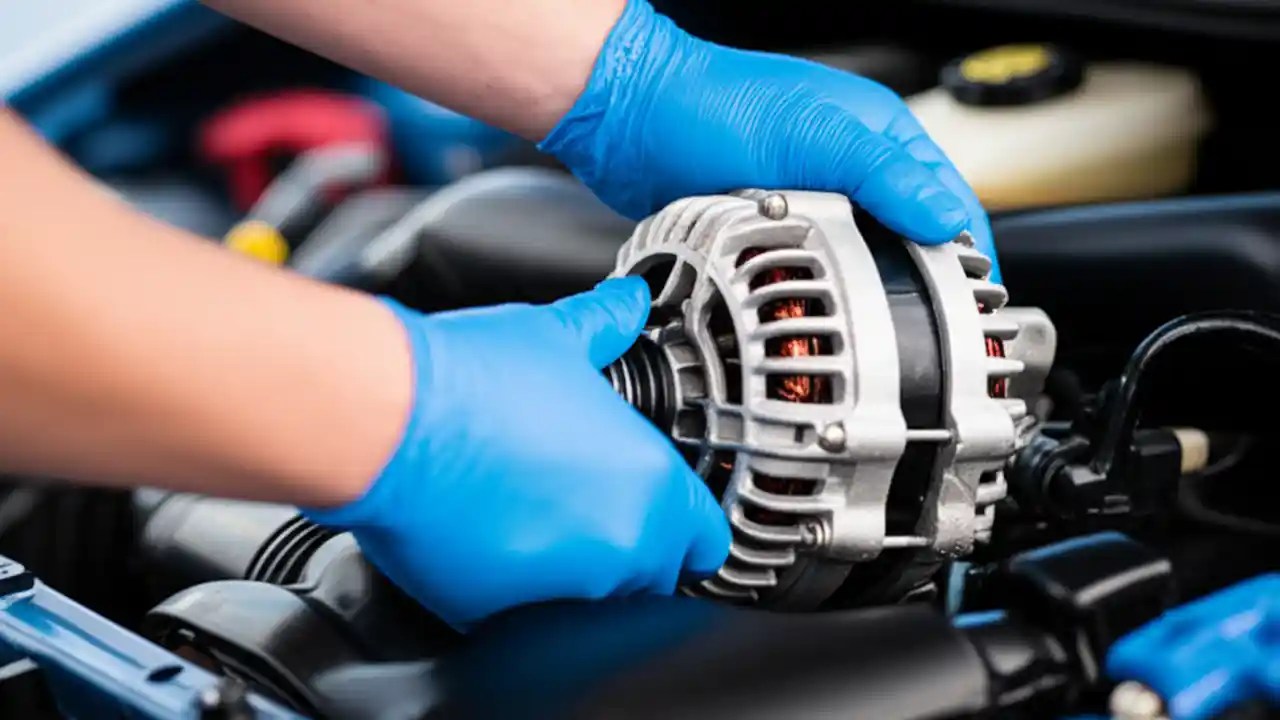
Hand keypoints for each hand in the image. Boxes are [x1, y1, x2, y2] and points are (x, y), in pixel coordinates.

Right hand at [304, 277, 730, 629]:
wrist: (388, 423)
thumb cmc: (471, 382)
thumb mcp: (556, 337)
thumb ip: (606, 325)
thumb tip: (627, 304)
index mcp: (649, 487)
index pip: (707, 541)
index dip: (690, 528)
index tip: (671, 519)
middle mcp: (616, 550)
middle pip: (650, 574)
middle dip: (629, 547)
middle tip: (582, 501)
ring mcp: (559, 591)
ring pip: (591, 599)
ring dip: (575, 568)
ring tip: (530, 513)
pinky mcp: (495, 616)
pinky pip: (525, 613)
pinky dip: (517, 588)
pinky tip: (491, 536)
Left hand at [539, 0, 998, 280]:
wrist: (628, 120)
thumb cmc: (708, 105)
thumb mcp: (810, 137)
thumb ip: (882, 177)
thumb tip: (945, 221)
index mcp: (877, 137)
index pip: (947, 201)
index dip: (965, 255)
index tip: (970, 307)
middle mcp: (849, 167)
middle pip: (907, 237)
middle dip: (916, 283)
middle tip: (920, 330)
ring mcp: (810, 198)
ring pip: (858, 258)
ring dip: (862, 288)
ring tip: (868, 322)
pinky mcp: (772, 225)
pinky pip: (810, 267)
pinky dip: (815, 287)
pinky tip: (812, 304)